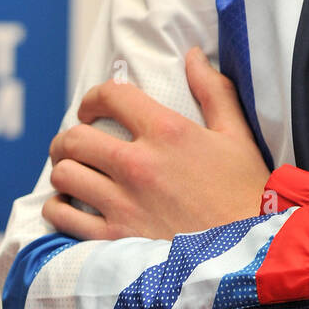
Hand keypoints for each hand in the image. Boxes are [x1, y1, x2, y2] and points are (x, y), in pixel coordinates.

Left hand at [41, 47, 269, 240]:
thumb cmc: (246, 192)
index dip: (94, 96)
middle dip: (68, 137)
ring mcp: (123, 203)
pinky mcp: (114, 239)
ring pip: (64, 175)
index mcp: (168, 132)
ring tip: (75, 174)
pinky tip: (72, 206)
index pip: (112, 96)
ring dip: (65, 171)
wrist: (249, 252)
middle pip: (74, 138)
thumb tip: (193, 55)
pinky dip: (60, 208)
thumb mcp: (237, 135)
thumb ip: (213, 91)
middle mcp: (139, 164)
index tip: (93, 107)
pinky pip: (63, 217)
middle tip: (75, 143)